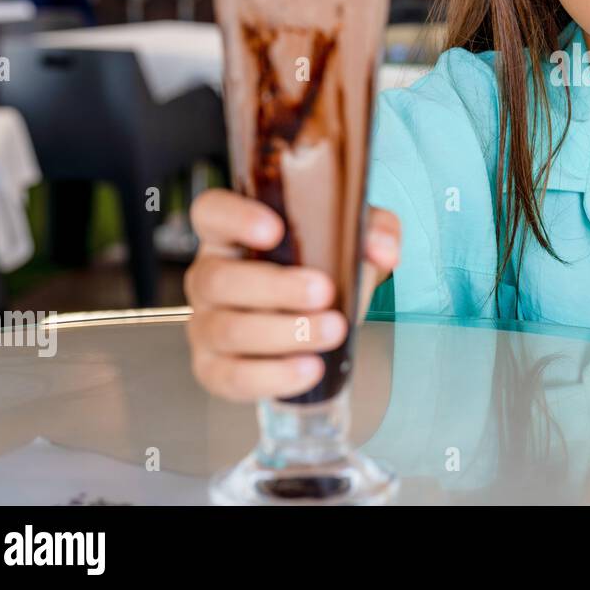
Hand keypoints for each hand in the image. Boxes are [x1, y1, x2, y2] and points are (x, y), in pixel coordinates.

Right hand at [184, 188, 400, 401]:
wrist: (320, 316)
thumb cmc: (322, 267)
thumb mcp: (351, 237)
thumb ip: (372, 229)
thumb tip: (383, 249)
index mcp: (230, 233)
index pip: (211, 213)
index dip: (234, 218)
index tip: (274, 230)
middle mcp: (209, 275)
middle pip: (218, 279)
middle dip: (275, 288)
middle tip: (324, 292)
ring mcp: (206, 324)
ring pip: (227, 330)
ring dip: (282, 334)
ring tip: (332, 331)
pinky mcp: (214, 368)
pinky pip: (232, 376)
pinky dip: (273, 376)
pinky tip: (309, 368)